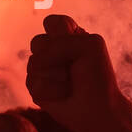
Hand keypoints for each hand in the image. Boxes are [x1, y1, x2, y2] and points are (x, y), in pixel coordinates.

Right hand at [26, 15, 129, 131]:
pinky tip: (63, 95)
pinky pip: (33, 82)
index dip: (62, 34)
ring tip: (70, 83)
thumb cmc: (98, 77)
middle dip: (58, 56)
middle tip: (75, 67)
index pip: (52, 22)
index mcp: (67, 36)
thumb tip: (35, 61)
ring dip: (57, 75)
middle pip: (38, 41)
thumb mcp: (90, 47)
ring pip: (34, 63)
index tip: (78, 49)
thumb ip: (62, 40)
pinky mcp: (35, 87)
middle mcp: (52, 50)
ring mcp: (41, 68)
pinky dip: (52, 90)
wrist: (98, 109)